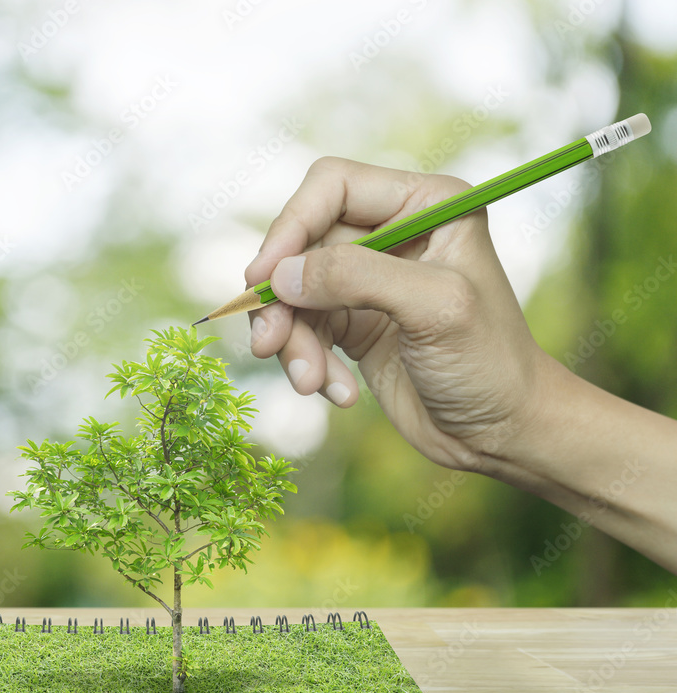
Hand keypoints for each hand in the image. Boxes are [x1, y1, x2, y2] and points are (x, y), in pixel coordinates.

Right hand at [246, 156, 548, 471]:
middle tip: (270, 345)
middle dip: (283, 300)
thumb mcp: (434, 309)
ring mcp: (369, 279)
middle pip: (301, 244)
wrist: (500, 432)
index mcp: (425, 205)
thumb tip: (280, 275)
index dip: (291, 226)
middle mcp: (392, 233)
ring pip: (294, 292)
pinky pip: (303, 330)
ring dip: (292, 341)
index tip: (264, 278)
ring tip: (310, 382)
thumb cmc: (490, 363)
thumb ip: (358, 277)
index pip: (332, 187)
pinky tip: (338, 392)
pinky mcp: (353, 322)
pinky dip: (308, 362)